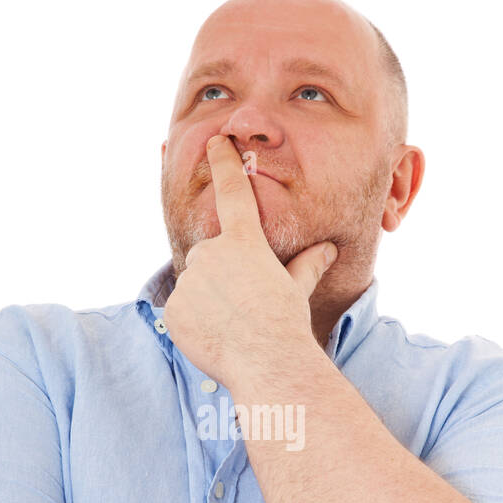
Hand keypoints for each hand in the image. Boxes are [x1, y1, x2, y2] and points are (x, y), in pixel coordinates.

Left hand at [162, 134, 336, 385]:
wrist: (265, 360)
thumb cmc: (285, 323)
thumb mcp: (297, 290)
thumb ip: (307, 266)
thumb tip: (328, 250)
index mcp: (245, 242)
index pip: (233, 192)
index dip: (224, 163)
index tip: (216, 141)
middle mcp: (213, 252)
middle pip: (211, 258)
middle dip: (222, 278)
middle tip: (243, 307)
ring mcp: (190, 281)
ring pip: (196, 288)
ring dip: (208, 302)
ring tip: (231, 326)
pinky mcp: (174, 309)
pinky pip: (181, 313)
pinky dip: (194, 324)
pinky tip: (214, 338)